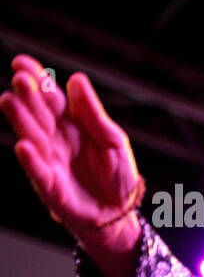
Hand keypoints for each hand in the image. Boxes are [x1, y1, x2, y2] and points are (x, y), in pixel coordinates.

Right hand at [0, 54, 141, 246]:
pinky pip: (38, 172)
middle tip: (19, 80)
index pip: (50, 98)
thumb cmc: (117, 174)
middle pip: (38, 114)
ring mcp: (49, 161)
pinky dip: (30, 161)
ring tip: (9, 101)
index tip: (21, 63)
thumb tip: (76, 79)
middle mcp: (54, 139)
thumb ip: (93, 113)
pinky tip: (23, 146)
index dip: (36, 80)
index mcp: (71, 124)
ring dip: (19, 120)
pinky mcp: (50, 186)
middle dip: (27, 97)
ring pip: (32, 137)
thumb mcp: (113, 140)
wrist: (120, 212)